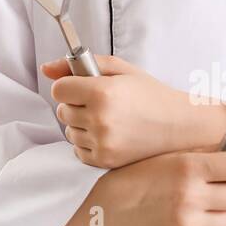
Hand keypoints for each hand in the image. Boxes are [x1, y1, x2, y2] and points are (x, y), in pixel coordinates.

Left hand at [42, 53, 225, 168]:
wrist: (180, 126)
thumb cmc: (150, 94)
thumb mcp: (119, 69)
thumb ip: (79, 65)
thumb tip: (46, 68)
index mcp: (101, 92)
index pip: (59, 89)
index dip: (70, 85)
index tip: (84, 86)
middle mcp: (99, 119)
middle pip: (62, 110)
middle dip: (76, 104)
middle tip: (101, 103)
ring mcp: (102, 143)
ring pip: (69, 131)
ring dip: (81, 125)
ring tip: (108, 119)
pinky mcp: (105, 161)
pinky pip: (78, 150)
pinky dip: (88, 143)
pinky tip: (109, 134)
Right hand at [77, 143, 225, 225]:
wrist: (110, 204)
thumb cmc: (143, 175)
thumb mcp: (177, 155)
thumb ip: (219, 151)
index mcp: (188, 166)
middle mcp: (188, 194)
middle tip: (209, 189)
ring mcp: (185, 222)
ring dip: (215, 214)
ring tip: (192, 206)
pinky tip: (184, 221)